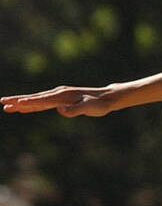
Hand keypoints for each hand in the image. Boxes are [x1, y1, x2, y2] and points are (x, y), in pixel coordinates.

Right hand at [1, 85, 116, 116]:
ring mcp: (58, 96)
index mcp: (62, 96)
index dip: (28, 103)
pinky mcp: (61, 99)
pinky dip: (32, 104)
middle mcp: (58, 94)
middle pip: (34, 98)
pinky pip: (42, 102)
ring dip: (21, 103)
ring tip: (6, 106)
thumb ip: (75, 110)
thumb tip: (60, 111)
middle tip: (2, 103)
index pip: (41, 101)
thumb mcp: (89, 108)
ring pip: (36, 100)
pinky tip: (24, 107)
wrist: (107, 97)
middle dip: (18, 101)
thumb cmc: (99, 104)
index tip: (15, 105)